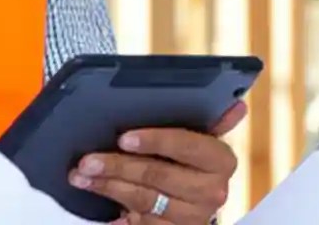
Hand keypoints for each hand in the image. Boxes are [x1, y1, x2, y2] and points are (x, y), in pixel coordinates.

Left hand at [68, 101, 246, 223]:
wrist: (194, 199)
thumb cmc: (187, 158)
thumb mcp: (197, 138)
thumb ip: (210, 120)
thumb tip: (237, 105)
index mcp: (221, 160)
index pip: (187, 145)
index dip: (155, 140)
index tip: (123, 137)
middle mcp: (213, 191)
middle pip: (157, 175)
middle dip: (118, 166)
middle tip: (87, 160)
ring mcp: (194, 216)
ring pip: (142, 199)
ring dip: (107, 186)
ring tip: (81, 175)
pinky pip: (141, 224)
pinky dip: (116, 216)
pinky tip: (98, 204)